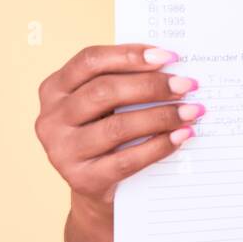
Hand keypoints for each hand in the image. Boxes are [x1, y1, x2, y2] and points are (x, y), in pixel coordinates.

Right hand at [35, 44, 202, 216]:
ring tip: (191, 111)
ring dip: (161, 116)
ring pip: (118, 126)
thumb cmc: (105, 131)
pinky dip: (159, 145)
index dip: (129, 55)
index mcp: (54, 88)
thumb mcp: (105, 104)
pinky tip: (181, 136)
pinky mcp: (82, 179)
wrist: (96, 186)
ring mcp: (62, 151)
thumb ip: (126, 82)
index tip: (168, 56)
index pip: (90, 61)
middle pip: (105, 91)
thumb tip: (172, 69)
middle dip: (152, 86)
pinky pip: (127, 159)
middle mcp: (51, 118)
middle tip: (186, 85)